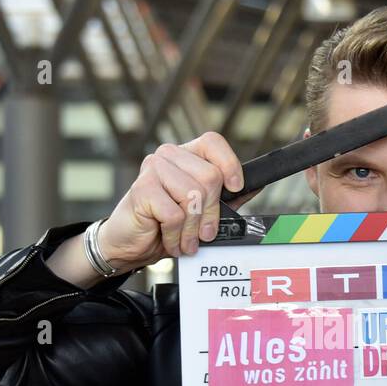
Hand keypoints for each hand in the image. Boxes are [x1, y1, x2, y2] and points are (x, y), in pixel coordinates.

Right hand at [99, 131, 261, 263]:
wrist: (129, 243)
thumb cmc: (164, 225)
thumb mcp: (202, 211)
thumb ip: (227, 196)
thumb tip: (257, 183)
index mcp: (185, 155)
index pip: (213, 142)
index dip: (230, 164)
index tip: (236, 188)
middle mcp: (168, 155)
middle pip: (210, 177)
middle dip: (211, 213)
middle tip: (204, 234)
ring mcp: (153, 168)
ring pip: (193, 197)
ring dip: (192, 229)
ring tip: (185, 240)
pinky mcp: (142, 188)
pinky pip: (175, 215)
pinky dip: (176, 235)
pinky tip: (170, 240)